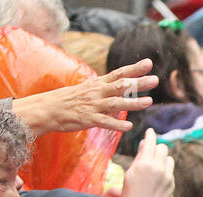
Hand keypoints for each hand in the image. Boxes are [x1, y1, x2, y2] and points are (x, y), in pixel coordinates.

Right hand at [11, 58, 158, 136]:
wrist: (47, 109)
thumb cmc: (68, 101)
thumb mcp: (87, 92)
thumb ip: (105, 94)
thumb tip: (120, 98)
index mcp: (98, 84)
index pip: (119, 73)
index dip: (134, 68)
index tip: (149, 63)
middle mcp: (97, 92)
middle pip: (121, 85)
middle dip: (139, 82)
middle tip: (155, 80)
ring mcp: (93, 105)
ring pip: (116, 102)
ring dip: (133, 102)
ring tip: (149, 101)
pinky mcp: (88, 119)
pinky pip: (105, 122)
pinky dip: (117, 124)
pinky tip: (129, 126)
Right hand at [120, 129, 175, 196]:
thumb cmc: (130, 191)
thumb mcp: (131, 172)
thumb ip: (140, 156)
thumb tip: (144, 143)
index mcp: (145, 163)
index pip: (150, 142)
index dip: (150, 135)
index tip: (150, 131)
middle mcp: (158, 168)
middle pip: (162, 147)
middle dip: (156, 147)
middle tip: (150, 150)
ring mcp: (167, 176)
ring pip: (169, 157)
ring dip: (162, 158)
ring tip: (154, 164)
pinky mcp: (172, 183)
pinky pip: (170, 169)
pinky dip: (165, 169)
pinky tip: (157, 176)